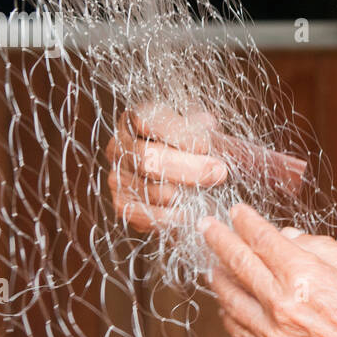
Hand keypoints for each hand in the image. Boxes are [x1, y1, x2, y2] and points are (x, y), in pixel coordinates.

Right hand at [105, 105, 307, 232]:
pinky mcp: (123, 206)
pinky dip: (175, 216)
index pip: (147, 121)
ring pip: (153, 190)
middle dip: (189, 168)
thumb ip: (201, 127)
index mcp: (134, 120)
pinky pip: (150, 215)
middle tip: (220, 172)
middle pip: (149, 158)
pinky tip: (192, 211)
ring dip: (187, 193)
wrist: (174, 179)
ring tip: (208, 191)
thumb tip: (207, 124)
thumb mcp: (196, 130)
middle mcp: (118, 147)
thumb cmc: (189, 149)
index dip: (178, 134)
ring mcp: (117, 178)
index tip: (206, 145)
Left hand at [201, 203, 336, 336]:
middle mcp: (283, 305)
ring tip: (213, 267)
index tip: (235, 212)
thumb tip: (286, 237)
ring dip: (218, 278)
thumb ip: (320, 248)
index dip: (245, 222)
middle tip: (206, 227)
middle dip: (219, 240)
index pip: (262, 240)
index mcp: (305, 276)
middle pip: (238, 264)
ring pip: (231, 300)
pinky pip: (240, 331)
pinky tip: (229, 304)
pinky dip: (230, 313)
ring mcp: (275, 336)